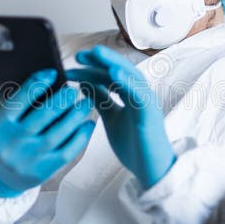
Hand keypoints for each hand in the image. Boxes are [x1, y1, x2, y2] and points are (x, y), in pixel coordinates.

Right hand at [0, 66, 95, 197]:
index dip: (36, 84)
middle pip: (42, 117)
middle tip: (74, 88)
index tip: (52, 72)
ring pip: (57, 134)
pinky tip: (88, 124)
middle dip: (61, 100)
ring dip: (75, 116)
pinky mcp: (43, 171)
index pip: (18, 101)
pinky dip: (80, 137)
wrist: (0, 178)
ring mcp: (28, 159)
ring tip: (86, 102)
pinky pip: (66, 152)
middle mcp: (11, 144)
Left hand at [67, 45, 175, 189]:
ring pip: (130, 75)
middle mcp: (139, 94)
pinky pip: (139, 93)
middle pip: (120, 69)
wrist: (151, 170)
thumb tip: (83, 83)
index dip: (92, 67)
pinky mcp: (150, 113)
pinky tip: (113, 73)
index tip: (72, 64)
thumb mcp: (111, 118)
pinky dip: (127, 81)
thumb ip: (100, 100)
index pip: (110, 75)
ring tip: (96, 53)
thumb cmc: (134, 145)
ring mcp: (146, 102)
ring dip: (113, 63)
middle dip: (100, 60)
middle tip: (79, 56)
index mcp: (129, 95)